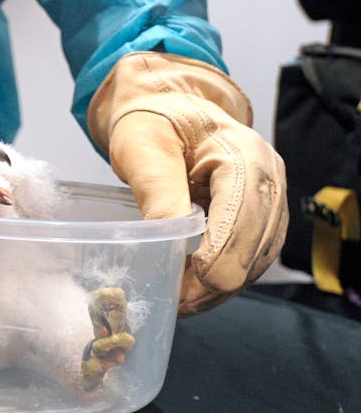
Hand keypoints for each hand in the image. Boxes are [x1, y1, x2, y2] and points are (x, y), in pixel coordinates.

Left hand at [87, 51, 286, 314]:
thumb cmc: (152, 121)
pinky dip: (224, 276)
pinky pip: (250, 255)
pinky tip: (195, 289)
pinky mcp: (261, 216)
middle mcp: (268, 178)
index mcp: (244, 154)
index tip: (182, 288)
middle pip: (255, 245)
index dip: (216, 257)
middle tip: (176, 304)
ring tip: (181, 302)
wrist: (167, 108)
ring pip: (257, 257)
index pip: (243, 217)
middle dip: (216, 281)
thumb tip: (167, 247)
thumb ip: (157, 190)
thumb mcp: (143, 146)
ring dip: (221, 286)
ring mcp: (270, 199)